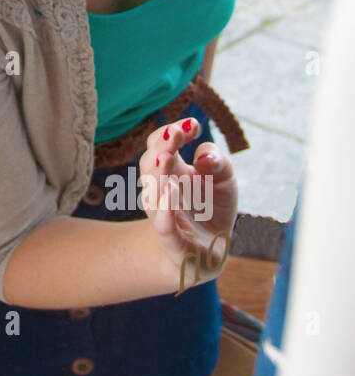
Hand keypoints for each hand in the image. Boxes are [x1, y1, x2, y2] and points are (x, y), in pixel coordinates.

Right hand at [138, 117, 237, 293]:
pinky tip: (170, 193)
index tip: (192, 125)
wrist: (209, 251)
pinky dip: (165, 211)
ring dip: (158, 175)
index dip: (171, 133)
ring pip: (153, 193)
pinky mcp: (173, 241)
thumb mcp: (224, 179)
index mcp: (170, 170)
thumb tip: (205, 155)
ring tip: (167, 157)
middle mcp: (160, 190)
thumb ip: (218, 161)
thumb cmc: (212, 208)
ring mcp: (163, 215)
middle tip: (176, 133)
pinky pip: (163, 226)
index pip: (159, 144)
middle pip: (151, 164)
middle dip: (162, 147)